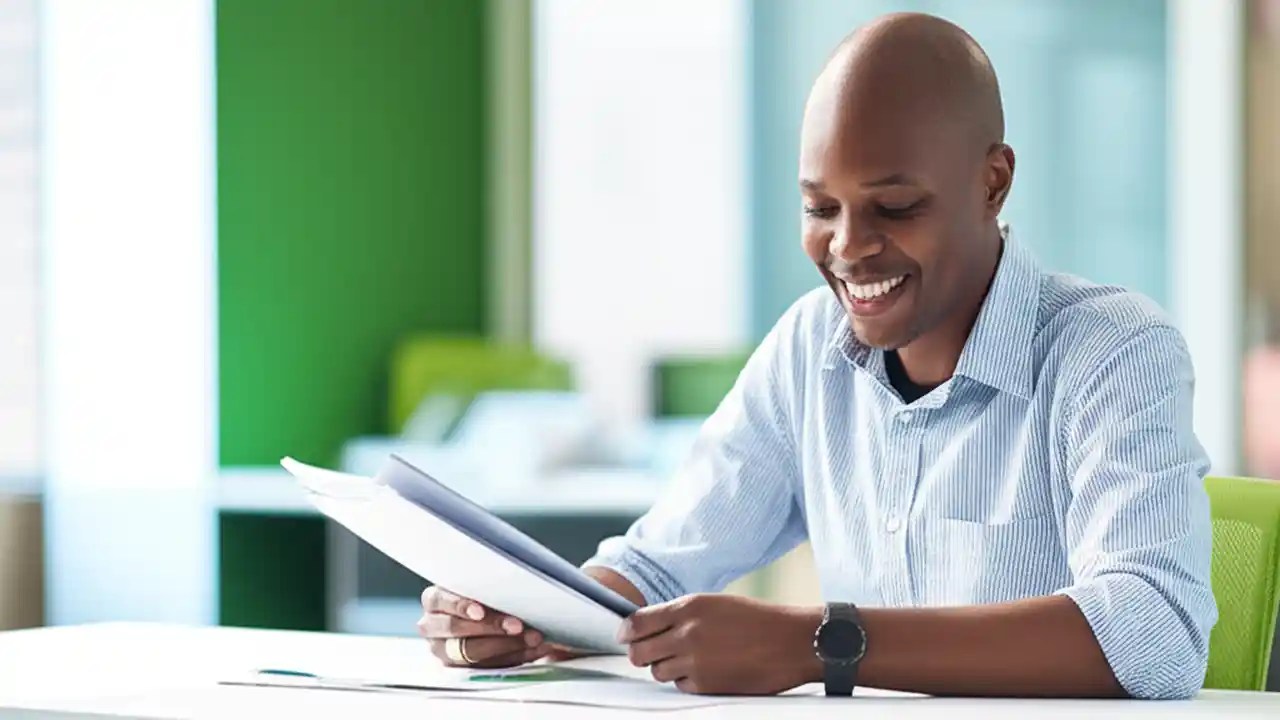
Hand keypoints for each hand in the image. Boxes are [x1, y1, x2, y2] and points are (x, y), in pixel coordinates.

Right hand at [418, 586, 548, 667]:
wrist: (481, 619)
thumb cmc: (480, 594)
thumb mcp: (478, 585)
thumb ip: (487, 585)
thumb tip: (514, 582)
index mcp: (434, 599)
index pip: (440, 601)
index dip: (461, 606)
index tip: (481, 612)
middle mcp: (432, 626)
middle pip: (456, 629)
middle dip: (490, 628)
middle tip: (517, 626)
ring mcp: (443, 651)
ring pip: (471, 652)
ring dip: (507, 645)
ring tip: (533, 638)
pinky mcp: (462, 670)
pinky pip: (489, 667)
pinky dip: (517, 656)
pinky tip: (535, 649)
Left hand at [619, 594, 820, 694]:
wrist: (792, 642)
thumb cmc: (757, 620)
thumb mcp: (714, 604)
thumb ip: (679, 614)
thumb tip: (644, 627)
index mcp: (688, 607)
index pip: (637, 622)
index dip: (627, 632)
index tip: (626, 636)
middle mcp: (687, 633)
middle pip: (639, 652)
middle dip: (641, 653)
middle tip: (652, 652)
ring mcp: (695, 661)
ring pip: (657, 671)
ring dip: (666, 667)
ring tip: (689, 659)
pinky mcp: (706, 685)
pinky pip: (680, 686)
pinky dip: (687, 680)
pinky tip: (707, 669)